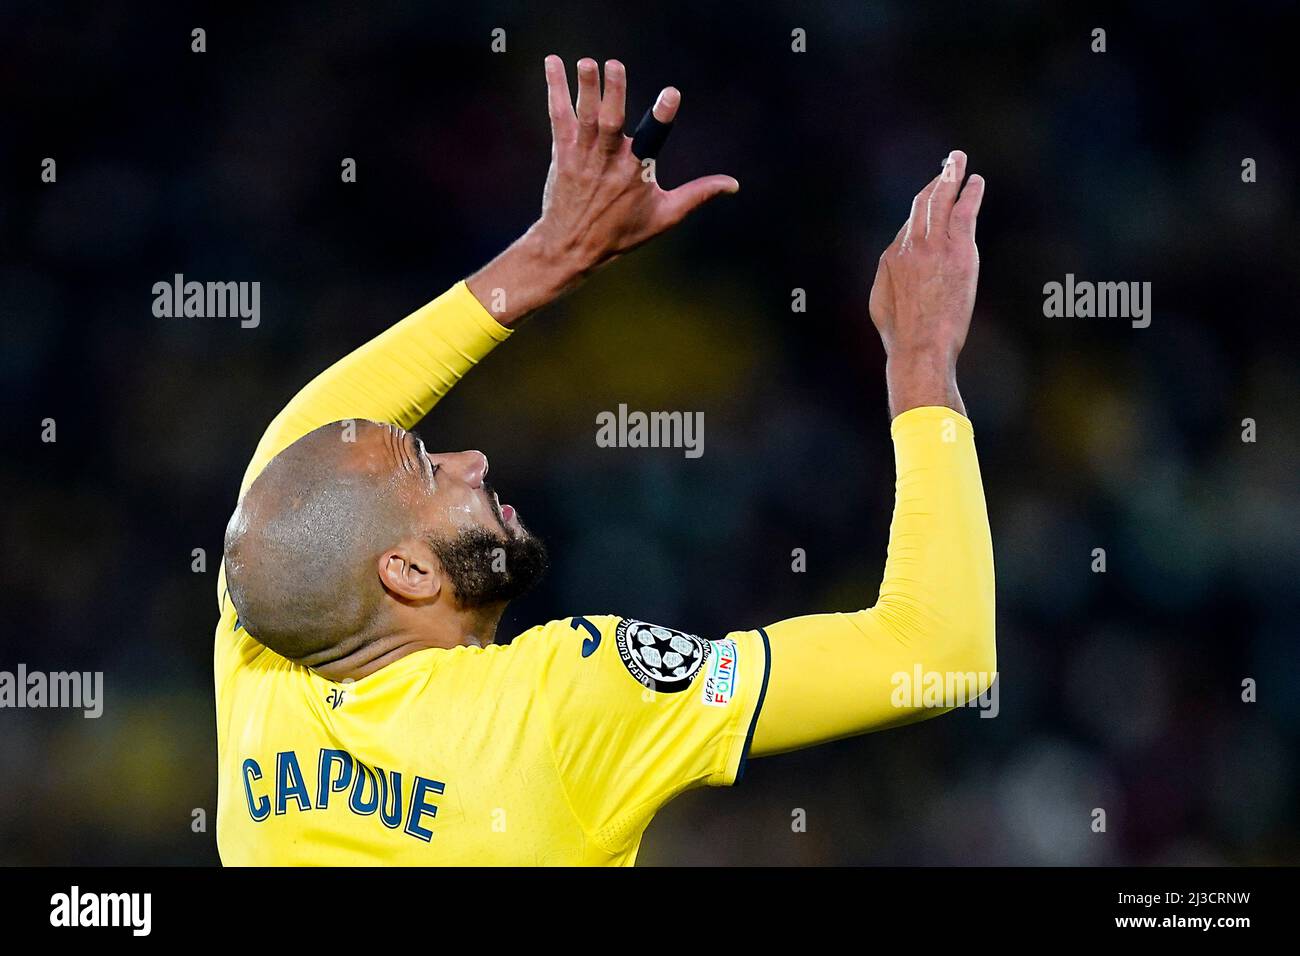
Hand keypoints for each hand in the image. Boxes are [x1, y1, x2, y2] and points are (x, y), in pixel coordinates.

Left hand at [468, 56, 737, 325]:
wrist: (571, 246)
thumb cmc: (621, 232)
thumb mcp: (665, 216)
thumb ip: (698, 194)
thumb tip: (733, 184)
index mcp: (636, 172)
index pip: (653, 140)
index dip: (662, 116)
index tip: (671, 94)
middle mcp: (609, 161)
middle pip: (610, 122)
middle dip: (613, 93)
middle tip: (614, 65)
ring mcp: (583, 155)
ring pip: (585, 117)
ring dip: (585, 88)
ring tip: (587, 63)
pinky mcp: (562, 152)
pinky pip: (559, 116)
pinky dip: (556, 89)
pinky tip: (553, 62)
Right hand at [869, 150, 984, 416]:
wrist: (919, 346)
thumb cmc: (902, 334)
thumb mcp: (880, 302)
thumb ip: (887, 276)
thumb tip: (894, 262)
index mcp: (891, 257)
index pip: (910, 225)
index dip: (923, 211)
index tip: (935, 202)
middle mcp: (910, 245)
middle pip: (922, 203)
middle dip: (935, 181)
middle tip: (947, 164)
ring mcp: (934, 246)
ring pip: (940, 200)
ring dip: (950, 176)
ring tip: (958, 160)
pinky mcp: (958, 252)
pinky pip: (963, 212)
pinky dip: (969, 193)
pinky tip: (975, 182)